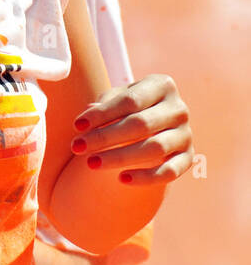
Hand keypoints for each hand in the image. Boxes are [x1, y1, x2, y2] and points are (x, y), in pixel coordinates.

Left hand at [72, 73, 193, 185]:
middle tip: (78, 147)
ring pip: (154, 148)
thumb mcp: (115, 99)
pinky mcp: (188, 157)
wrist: (151, 125)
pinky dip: (147, 177)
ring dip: (120, 157)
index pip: (130, 100)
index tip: (77, 126)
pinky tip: (121, 178)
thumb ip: (103, 105)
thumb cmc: (126, 107)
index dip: (102, 114)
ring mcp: (185, 134)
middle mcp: (178, 109)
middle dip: (105, 137)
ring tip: (91, 163)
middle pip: (140, 124)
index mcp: (162, 86)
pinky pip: (170, 171)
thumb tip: (89, 114)